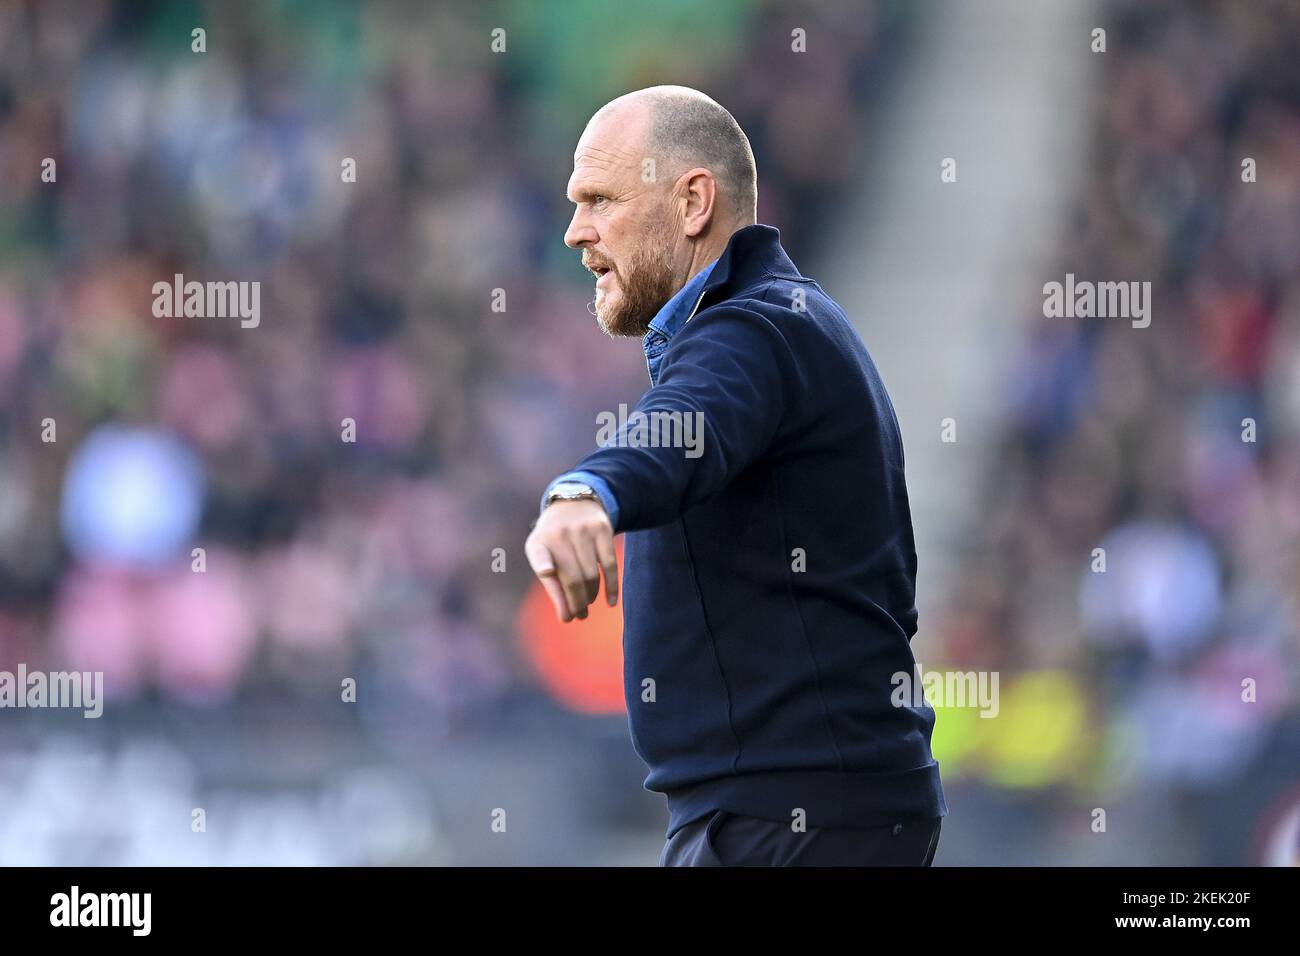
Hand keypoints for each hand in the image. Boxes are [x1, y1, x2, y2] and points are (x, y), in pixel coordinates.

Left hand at [525, 499, 618, 621]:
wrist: (573, 503)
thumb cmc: (554, 540)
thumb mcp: (543, 553)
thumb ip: (551, 582)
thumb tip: (566, 616)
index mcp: (539, 543)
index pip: (540, 556)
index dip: (543, 564)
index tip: (546, 571)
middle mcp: (560, 535)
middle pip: (572, 579)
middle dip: (576, 603)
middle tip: (579, 615)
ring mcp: (583, 531)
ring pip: (591, 574)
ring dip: (590, 596)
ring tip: (587, 604)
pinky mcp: (603, 529)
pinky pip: (610, 565)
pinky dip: (611, 587)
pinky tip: (611, 601)